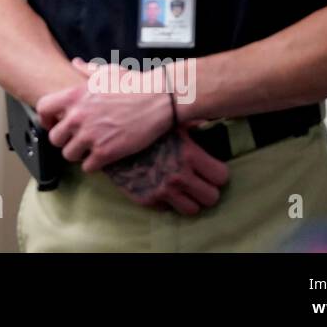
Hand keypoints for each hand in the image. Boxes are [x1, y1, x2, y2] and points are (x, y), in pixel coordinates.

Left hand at [36, 58, 175, 170]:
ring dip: (78, 154)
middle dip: (64, 140)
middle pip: (54, 138)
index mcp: (74, 96)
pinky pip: (88, 167)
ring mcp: (90, 136)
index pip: (42, 109)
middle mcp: (77, 117)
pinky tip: (102, 156)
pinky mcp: (105, 153)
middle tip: (76, 139)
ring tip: (89, 148)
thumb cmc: (134, 84)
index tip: (54, 123)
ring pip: (68, 155)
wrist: (158, 99)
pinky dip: (94, 164)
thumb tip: (76, 63)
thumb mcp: (106, 72)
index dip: (45, 119)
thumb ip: (87, 70)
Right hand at [103, 128, 229, 214]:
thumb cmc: (139, 123)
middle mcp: (179, 175)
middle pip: (212, 198)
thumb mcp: (167, 121)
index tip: (212, 170)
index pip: (221, 176)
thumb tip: (204, 117)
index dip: (218, 173)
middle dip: (208, 190)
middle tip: (200, 182)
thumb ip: (189, 123)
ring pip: (193, 210)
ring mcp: (162, 189)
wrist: (105, 134)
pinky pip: (167, 210)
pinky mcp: (145, 198)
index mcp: (189, 154)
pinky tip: (162, 187)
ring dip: (190, 200)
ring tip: (184, 189)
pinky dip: (167, 201)